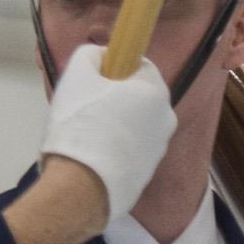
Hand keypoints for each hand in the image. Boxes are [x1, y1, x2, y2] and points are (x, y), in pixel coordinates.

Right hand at [38, 45, 177, 224]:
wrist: (81, 188)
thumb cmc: (81, 126)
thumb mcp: (76, 76)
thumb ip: (91, 55)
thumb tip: (100, 56)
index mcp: (155, 91)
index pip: (142, 66)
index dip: (118, 68)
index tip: (96, 80)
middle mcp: (167, 118)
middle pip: (140, 97)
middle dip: (117, 98)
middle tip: (87, 107)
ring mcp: (160, 149)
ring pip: (137, 124)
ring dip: (117, 124)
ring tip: (88, 135)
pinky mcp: (148, 173)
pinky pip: (133, 150)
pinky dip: (117, 149)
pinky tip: (94, 156)